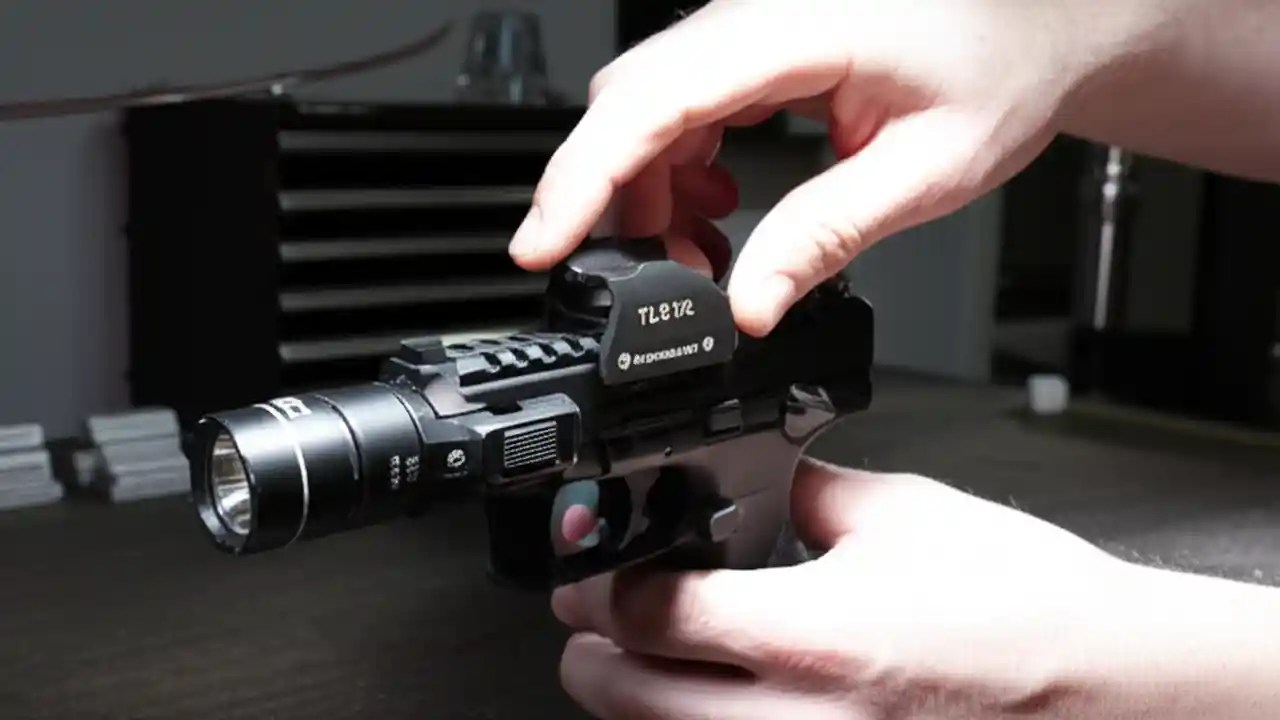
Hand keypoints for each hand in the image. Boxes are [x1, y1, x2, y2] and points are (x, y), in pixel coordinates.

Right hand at [509, 0, 1090, 335]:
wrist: (1035, 23)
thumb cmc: (1001, 68)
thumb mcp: (925, 170)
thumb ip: (827, 236)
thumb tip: (749, 303)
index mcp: (797, 32)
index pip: (652, 102)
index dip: (585, 178)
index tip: (543, 245)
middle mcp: (755, 15)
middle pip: (628, 106)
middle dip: (611, 204)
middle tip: (646, 286)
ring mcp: (749, 27)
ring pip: (646, 111)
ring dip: (648, 194)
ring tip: (696, 262)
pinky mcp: (753, 47)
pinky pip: (683, 107)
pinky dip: (679, 171)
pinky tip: (717, 212)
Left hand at [551, 459, 1165, 718]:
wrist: (1103, 685)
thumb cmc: (1023, 605)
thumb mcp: (900, 513)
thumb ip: (805, 491)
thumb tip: (751, 479)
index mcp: (807, 637)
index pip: (644, 617)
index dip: (595, 591)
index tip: (588, 578)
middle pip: (624, 700)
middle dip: (592, 654)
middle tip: (596, 620)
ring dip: (637, 701)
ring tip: (653, 656)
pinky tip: (717, 699)